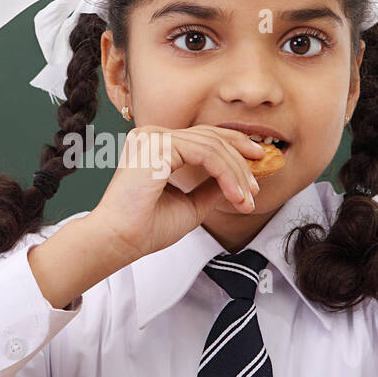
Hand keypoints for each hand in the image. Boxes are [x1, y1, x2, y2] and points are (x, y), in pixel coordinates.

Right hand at [88, 124, 266, 262]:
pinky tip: (236, 194)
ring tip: (248, 198)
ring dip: (237, 173)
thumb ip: (210, 188)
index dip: (234, 147)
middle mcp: (152, 136)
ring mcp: (153, 137)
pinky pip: (205, 153)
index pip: (202, 137)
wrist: (120, 240)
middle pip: (211, 136)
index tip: (257, 163)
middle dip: (241, 159)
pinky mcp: (158, 145)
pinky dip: (226, 173)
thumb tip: (237, 180)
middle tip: (257, 185)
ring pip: (212, 145)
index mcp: (156, 146)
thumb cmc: (145, 228)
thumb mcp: (190, 205)